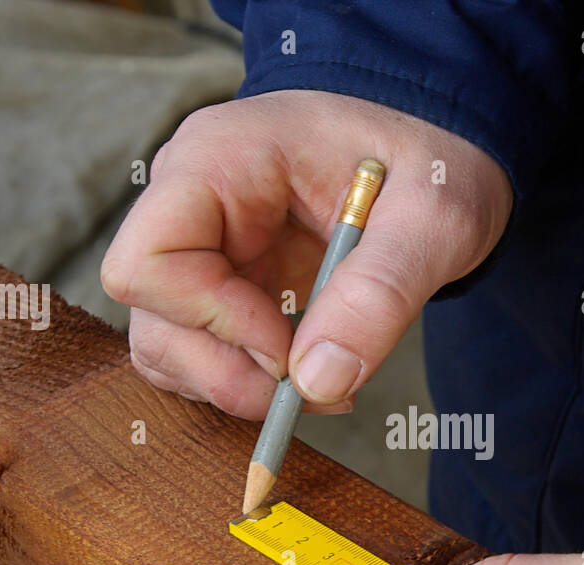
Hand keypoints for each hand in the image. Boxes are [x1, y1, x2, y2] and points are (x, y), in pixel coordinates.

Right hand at [101, 90, 512, 417]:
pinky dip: (246, 380)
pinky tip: (309, 372)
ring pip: (165, 344)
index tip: (286, 347)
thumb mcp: (435, 219)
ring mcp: (199, 243)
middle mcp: (190, 198)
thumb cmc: (431, 164)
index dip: (209, 321)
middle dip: (228, 371)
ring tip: (320, 384)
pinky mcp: (219, 282)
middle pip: (151, 316)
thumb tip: (316, 381)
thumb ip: (380, 294)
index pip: (147, 260)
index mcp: (222, 157)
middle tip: (310, 389)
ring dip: (236, 385)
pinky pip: (198, 351)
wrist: (434, 159)